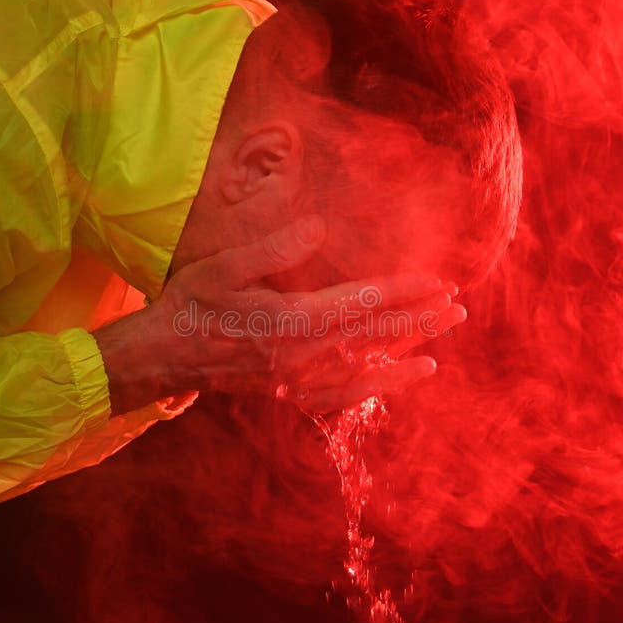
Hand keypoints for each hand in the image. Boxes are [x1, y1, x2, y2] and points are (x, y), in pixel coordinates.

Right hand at [95, 216, 465, 414]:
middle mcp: (302, 355)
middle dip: (419, 320)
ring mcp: (298, 380)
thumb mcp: (225, 266)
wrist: (163, 357)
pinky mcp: (290, 394)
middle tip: (459, 307)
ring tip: (442, 343)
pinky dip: (376, 387)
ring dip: (406, 353)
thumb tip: (319, 227)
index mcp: (291, 319)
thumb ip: (274, 248)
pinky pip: (343, 395)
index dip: (405, 291)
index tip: (440, 282)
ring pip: (366, 367)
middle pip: (374, 335)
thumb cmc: (192, 305)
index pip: (364, 302)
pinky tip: (399, 379)